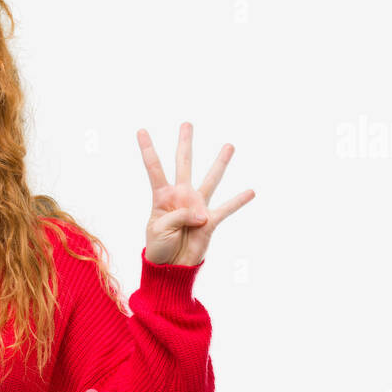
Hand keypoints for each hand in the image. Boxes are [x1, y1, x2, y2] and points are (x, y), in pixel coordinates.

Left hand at [139, 122, 254, 266]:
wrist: (170, 267)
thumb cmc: (158, 247)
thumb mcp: (159, 230)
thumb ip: (179, 217)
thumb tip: (202, 214)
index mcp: (162, 196)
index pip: (154, 168)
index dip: (148, 149)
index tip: (141, 130)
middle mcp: (181, 195)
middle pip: (183, 164)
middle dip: (185, 144)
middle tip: (187, 124)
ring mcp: (197, 206)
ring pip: (210, 180)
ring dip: (220, 163)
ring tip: (229, 146)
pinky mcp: (210, 221)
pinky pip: (226, 209)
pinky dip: (238, 201)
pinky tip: (251, 191)